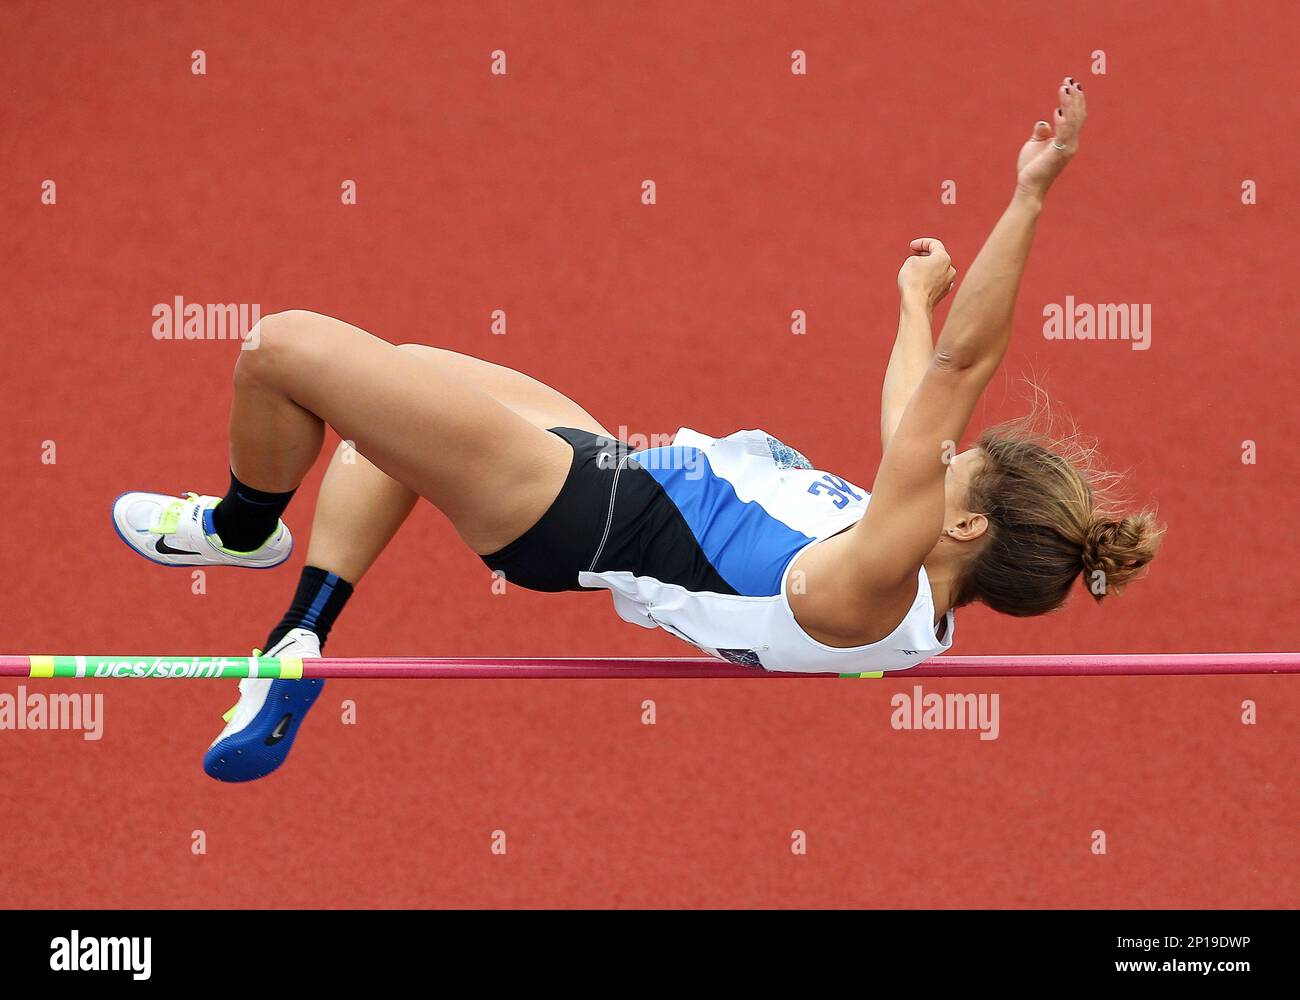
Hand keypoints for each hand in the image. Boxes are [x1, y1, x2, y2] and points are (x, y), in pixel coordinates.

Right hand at [897, 238, 956, 310]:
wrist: (916, 305)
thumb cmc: (912, 281)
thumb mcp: (911, 261)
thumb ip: (918, 257)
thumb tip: (923, 264)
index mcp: (943, 257)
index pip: (934, 244)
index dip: (921, 243)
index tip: (911, 247)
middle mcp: (950, 269)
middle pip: (938, 257)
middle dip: (925, 255)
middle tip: (913, 255)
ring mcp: (949, 282)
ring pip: (938, 270)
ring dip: (928, 268)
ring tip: (915, 270)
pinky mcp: (944, 293)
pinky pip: (937, 282)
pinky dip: (930, 279)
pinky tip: (922, 282)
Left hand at [1015, 76, 1085, 199]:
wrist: (1029, 187)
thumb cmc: (1031, 168)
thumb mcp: (1035, 145)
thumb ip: (1041, 133)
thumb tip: (1043, 122)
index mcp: (1067, 140)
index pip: (1075, 116)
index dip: (1075, 100)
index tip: (1070, 84)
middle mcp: (1071, 142)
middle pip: (1078, 115)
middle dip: (1074, 96)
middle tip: (1069, 79)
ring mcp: (1068, 148)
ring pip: (1073, 120)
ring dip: (1069, 103)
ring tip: (1065, 87)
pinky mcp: (1060, 153)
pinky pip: (1064, 133)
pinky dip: (1063, 120)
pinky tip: (1058, 109)